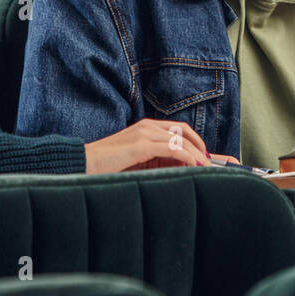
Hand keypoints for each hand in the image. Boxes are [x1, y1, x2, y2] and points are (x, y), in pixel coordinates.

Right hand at [84, 118, 210, 172]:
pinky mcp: (140, 144)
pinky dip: (187, 156)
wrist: (83, 163)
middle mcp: (147, 126)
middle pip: (184, 131)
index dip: (196, 141)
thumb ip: (154, 160)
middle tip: (211, 163)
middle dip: (201, 147)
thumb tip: (179, 169)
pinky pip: (171, 148)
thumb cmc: (106, 165)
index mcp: (146, 128)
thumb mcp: (135, 161)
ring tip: (205, 167)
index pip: (179, 129)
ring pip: (181, 139)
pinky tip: (193, 166)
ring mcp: (143, 133)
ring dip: (197, 153)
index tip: (206, 156)